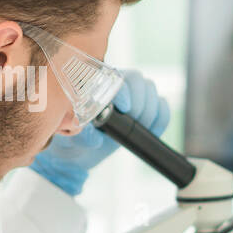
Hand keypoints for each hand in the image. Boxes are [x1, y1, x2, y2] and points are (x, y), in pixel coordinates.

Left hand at [29, 68, 170, 195]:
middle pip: (139, 81)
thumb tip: (95, 137)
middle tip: (132, 123)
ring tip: (137, 128)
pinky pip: (162, 108)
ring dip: (150, 111)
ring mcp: (132, 97)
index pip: (117, 78)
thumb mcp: (71, 139)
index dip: (125, 92)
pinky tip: (150, 131)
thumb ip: (82, 136)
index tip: (125, 109)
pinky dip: (160, 119)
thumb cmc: (70, 141)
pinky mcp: (145, 111)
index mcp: (94, 85)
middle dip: (140, 104)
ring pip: (152, 91)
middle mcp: (114, 87)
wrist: (78, 154)